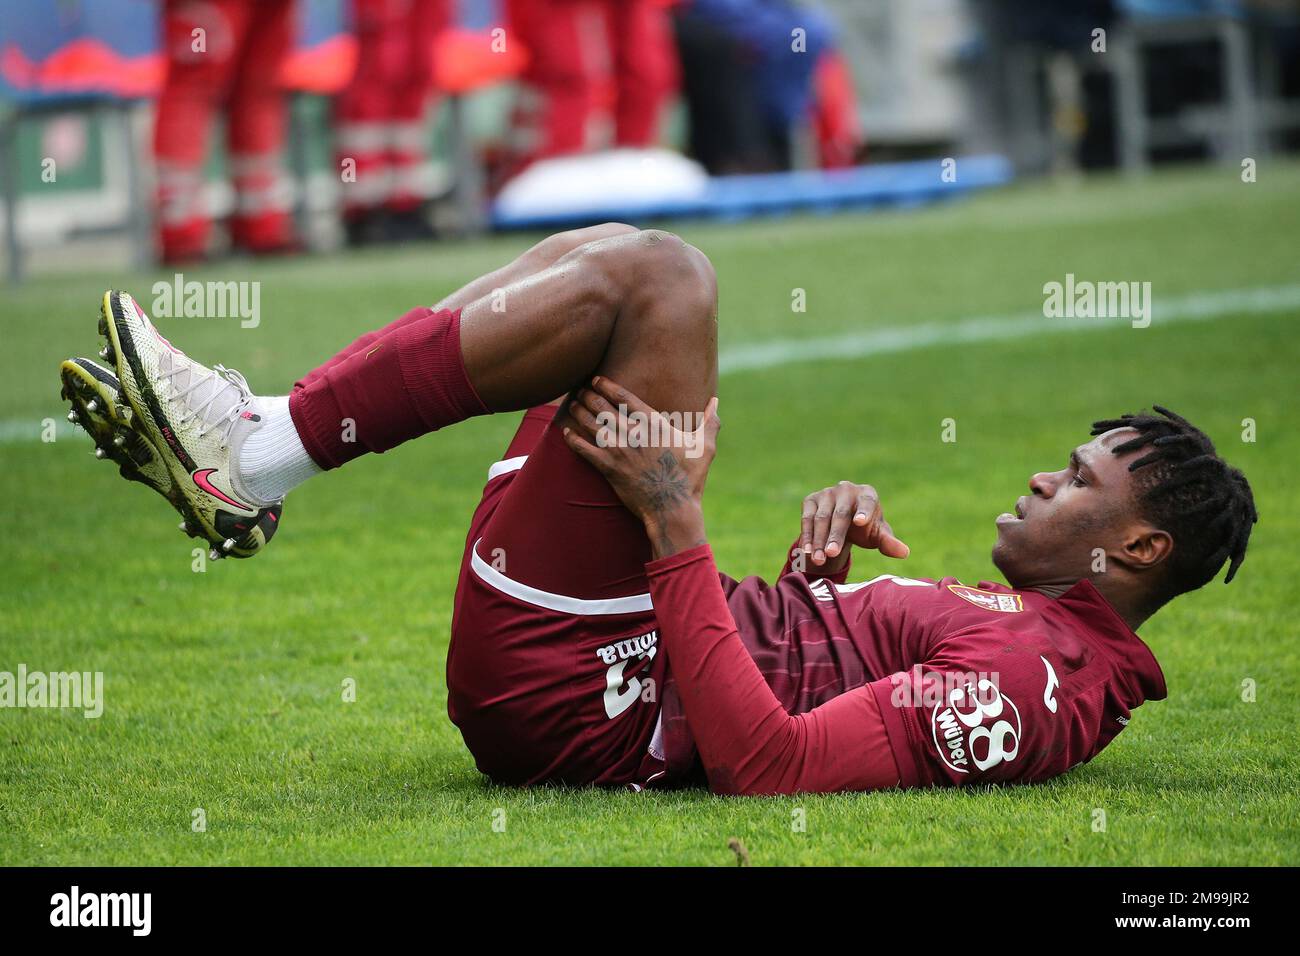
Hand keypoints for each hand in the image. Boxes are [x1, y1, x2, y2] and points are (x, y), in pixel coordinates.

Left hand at [562, 377, 720, 556]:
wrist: (672, 509)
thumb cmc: (689, 478)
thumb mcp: (704, 447)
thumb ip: (709, 421)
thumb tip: (716, 401)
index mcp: (653, 424)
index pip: (624, 398)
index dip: (607, 386)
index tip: (596, 379)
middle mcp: (633, 434)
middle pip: (603, 408)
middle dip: (589, 396)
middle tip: (580, 389)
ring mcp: (619, 451)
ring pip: (592, 425)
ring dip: (580, 412)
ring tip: (573, 404)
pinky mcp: (609, 469)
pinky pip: (585, 450)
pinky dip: (573, 440)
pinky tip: (566, 432)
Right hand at [800, 481, 908, 566]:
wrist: (842, 520)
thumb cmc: (865, 528)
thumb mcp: (877, 535)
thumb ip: (888, 543)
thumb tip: (904, 552)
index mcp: (867, 494)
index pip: (867, 503)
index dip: (864, 512)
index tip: (860, 522)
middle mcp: (846, 490)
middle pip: (841, 515)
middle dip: (835, 536)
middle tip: (832, 554)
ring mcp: (827, 493)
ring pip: (821, 519)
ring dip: (818, 540)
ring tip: (819, 560)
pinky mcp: (811, 500)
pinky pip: (807, 519)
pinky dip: (806, 536)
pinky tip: (806, 551)